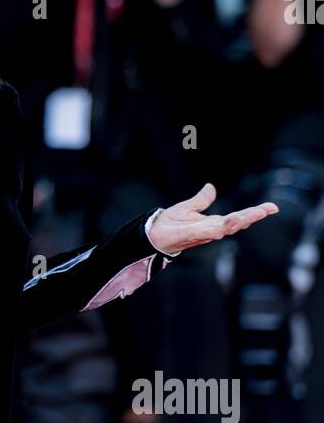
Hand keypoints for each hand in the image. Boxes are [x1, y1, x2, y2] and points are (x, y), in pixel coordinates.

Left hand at [149, 183, 277, 255]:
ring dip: (242, 221)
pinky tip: (232, 219)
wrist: (151, 234)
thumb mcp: (188, 207)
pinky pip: (209, 231)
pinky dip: (221, 226)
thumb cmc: (169, 224)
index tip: (271, 207)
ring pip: (227, 228)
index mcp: (213, 223)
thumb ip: (201, 199)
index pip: (238, 217)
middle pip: (238, 223)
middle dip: (254, 216)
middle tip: (271, 209)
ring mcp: (203, 233)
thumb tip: (211, 187)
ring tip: (256, 213)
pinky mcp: (191, 235)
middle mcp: (211, 230)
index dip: (254, 213)